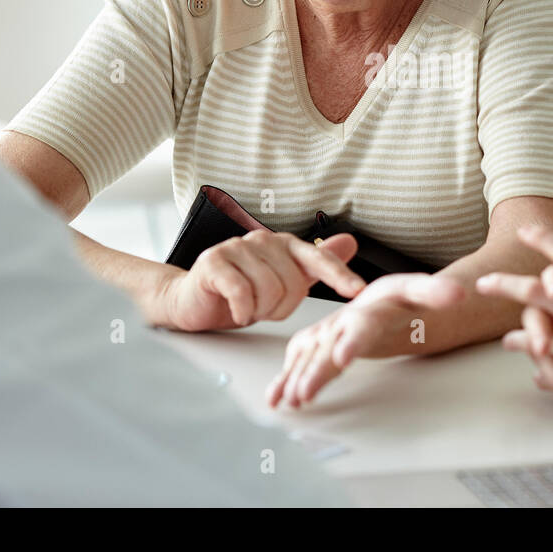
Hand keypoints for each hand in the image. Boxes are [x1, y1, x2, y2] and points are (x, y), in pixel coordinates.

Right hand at [147, 232, 366, 330]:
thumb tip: (350, 242)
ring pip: (269, 291)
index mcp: (284, 245)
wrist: (194, 301)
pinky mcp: (214, 262)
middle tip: (262, 308)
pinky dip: (242, 310)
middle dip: (281, 308)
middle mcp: (263, 240)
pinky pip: (242, 293)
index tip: (359, 291)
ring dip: (259, 311)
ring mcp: (237, 247)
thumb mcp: (284, 283)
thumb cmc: (239, 293)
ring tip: (247, 307)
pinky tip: (236, 310)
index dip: (340, 275)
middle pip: (293, 285)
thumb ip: (316, 265)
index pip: (319, 259)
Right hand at [266, 273, 464, 408]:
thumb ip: (438, 292)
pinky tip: (276, 397)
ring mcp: (328, 331)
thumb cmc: (401, 299)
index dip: (351, 341)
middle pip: (329, 345)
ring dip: (298, 378)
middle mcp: (344, 318)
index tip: (342, 358)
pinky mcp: (318, 344)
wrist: (386, 298)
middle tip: (305, 392)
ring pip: (311, 356)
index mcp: (370, 306)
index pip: (362, 323)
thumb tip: (459, 293)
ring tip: (292, 400)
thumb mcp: (421, 292)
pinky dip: (285, 379)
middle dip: (316, 369)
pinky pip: (298, 361)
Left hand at [476, 225, 552, 421]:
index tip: (524, 231)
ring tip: (506, 340)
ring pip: (532, 334)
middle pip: (535, 291)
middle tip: (483, 282)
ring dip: (517, 336)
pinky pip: (546, 371)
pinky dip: (539, 370)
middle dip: (504, 284)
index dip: (544, 240)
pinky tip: (535, 370)